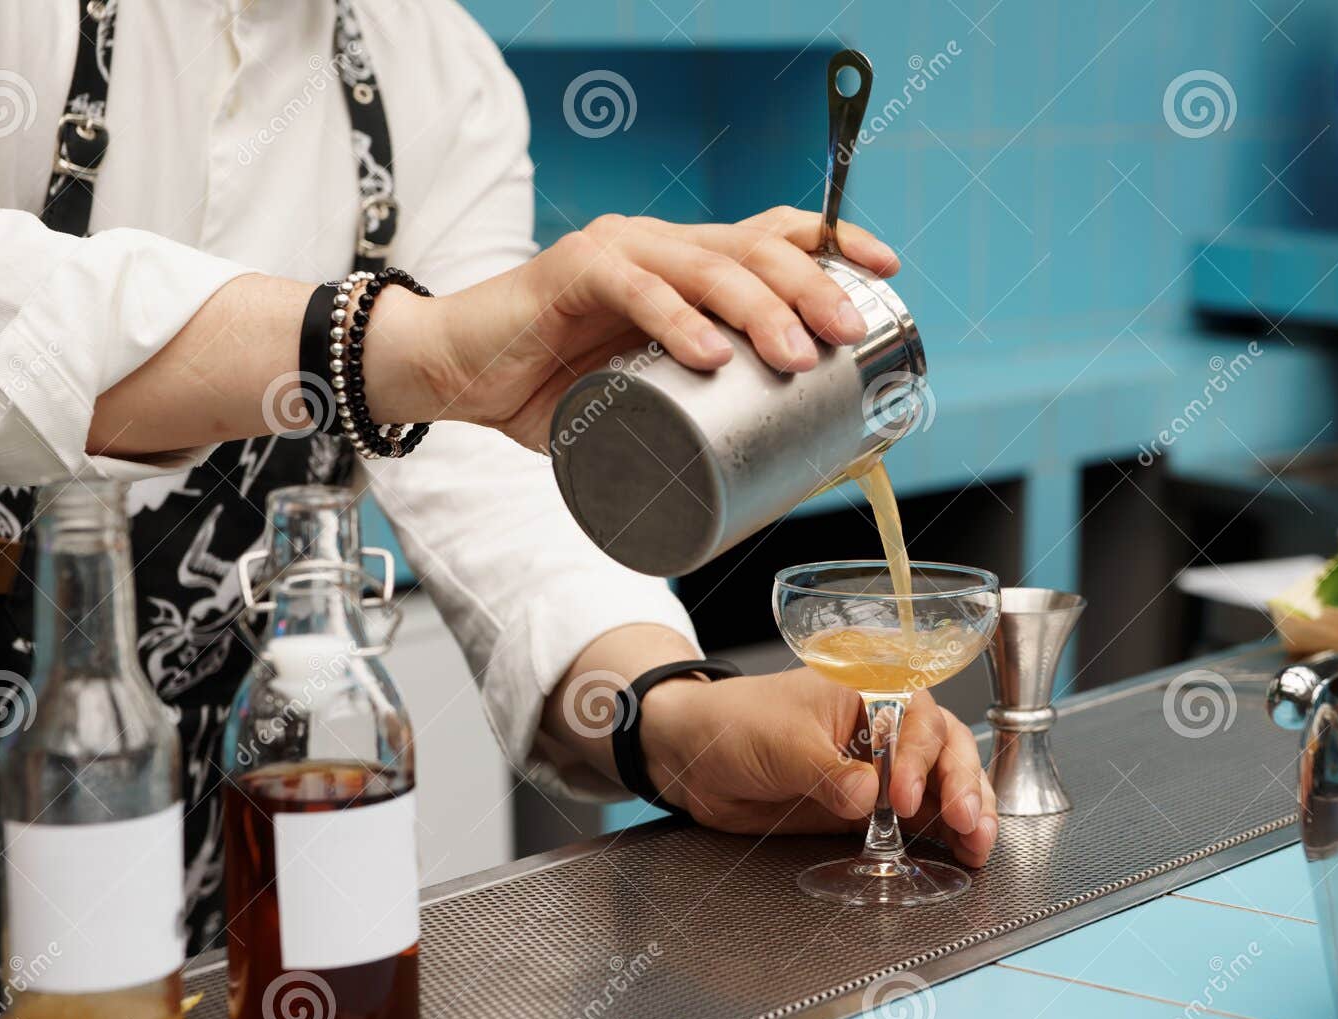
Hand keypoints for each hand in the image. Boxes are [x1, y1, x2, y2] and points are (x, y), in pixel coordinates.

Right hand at [391, 207, 899, 448]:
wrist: (451, 375)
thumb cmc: (551, 390)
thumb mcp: (642, 399)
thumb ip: (696, 411)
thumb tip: (785, 463)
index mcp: (684, 267)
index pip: (771, 235)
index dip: (832, 243)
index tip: (887, 270)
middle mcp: (658, 248)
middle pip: (753, 248)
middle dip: (810, 286)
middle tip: (845, 334)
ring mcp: (615, 255)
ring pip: (703, 265)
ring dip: (758, 307)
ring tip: (794, 354)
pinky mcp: (567, 274)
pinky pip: (631, 289)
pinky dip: (674, 320)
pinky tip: (708, 353)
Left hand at [639, 668, 999, 867]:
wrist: (699, 758)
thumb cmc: (737, 725)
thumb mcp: (782, 743)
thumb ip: (828, 772)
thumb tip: (869, 798)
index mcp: (867, 688)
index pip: (915, 715)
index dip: (918, 756)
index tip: (901, 796)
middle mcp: (884, 724)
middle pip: (945, 746)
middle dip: (961, 784)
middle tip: (964, 822)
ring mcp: (881, 765)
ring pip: (944, 781)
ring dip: (967, 810)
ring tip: (977, 844)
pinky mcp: (874, 804)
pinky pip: (919, 817)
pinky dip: (944, 834)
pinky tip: (962, 851)